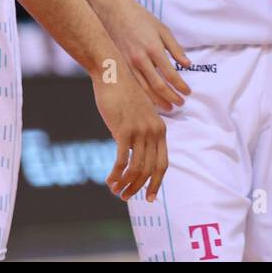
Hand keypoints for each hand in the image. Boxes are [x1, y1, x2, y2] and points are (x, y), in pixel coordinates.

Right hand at [92, 69, 168, 201]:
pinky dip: (116, 175)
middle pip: (150, 170)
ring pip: (136, 168)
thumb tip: (133, 154)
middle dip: (139, 188)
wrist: (113, 74)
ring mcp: (140, 131)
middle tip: (126, 198)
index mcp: (160, 129)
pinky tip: (109, 181)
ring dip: (126, 184)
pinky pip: (122, 161)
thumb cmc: (123, 95)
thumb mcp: (138, 115)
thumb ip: (140, 133)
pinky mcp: (124, 130)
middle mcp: (154, 131)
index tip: (149, 197)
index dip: (156, 182)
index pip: (162, 163)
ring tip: (116, 192)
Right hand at [102, 0, 191, 110]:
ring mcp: (128, 64)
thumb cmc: (141, 19)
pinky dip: (142, 96)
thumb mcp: (163, 30)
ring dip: (157, 101)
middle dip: (170, 97)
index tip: (188, 92)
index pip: (170, 74)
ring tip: (168, 108)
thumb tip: (188, 65)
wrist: (114, 12)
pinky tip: (149, 101)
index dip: (180, 86)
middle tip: (180, 104)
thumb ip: (175, 49)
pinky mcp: (119, 66)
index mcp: (153, 49)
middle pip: (158, 86)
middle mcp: (140, 60)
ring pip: (143, 90)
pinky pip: (132, 85)